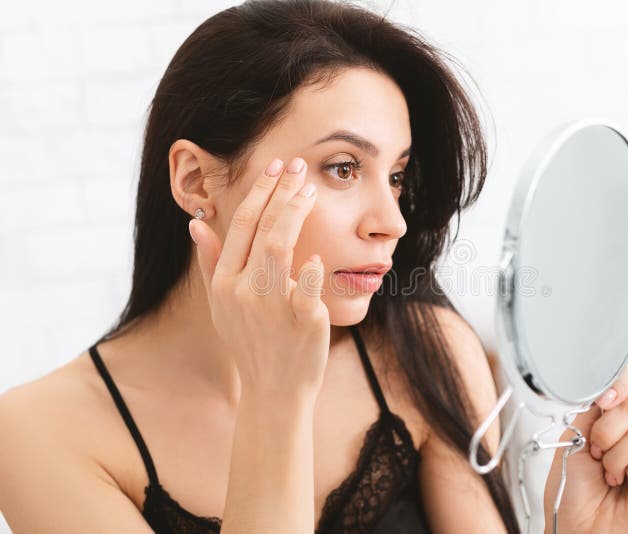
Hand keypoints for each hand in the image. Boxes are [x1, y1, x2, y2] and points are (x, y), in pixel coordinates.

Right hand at [188, 156, 330, 401]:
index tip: (273, 168)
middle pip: (261, 228)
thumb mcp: (222, 305)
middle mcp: (243, 291)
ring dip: (294, 214)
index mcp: (225, 283)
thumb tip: (197, 225)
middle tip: (295, 165)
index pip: (240, 225)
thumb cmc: (251, 343)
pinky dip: (311, 271)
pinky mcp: (302, 321)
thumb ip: (211, 264)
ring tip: (309, 191)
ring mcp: (271, 306)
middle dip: (279, 191)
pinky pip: (306, 288)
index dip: (258, 193)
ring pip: (279, 247)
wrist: (274, 390)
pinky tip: (315, 256)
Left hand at [543, 365, 627, 533]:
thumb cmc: (573, 491)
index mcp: (615, 420)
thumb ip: (592, 411)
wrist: (579, 528)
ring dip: (615, 456)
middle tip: (597, 456)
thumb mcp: (573, 439)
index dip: (623, 381)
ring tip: (611, 476)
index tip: (604, 399)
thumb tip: (610, 390)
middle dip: (604, 432)